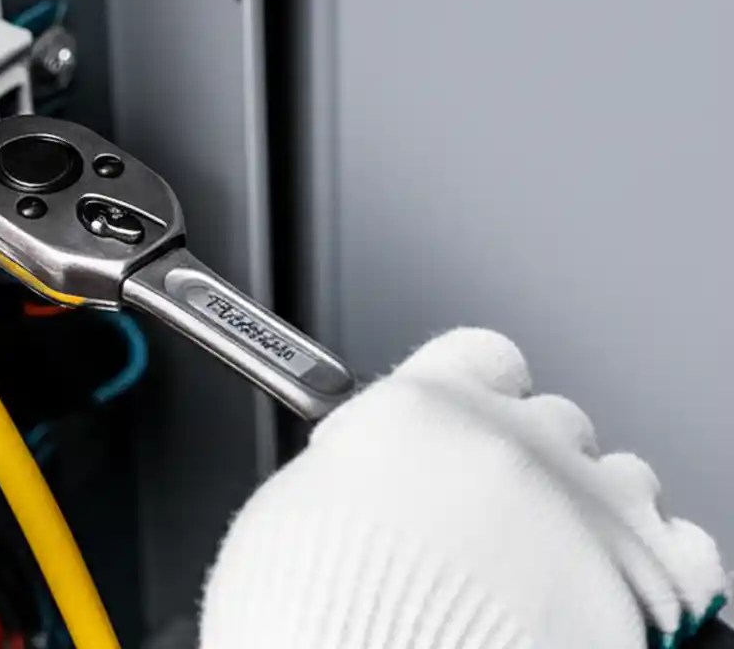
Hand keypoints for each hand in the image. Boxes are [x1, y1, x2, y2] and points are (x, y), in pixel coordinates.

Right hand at [201, 329, 727, 648]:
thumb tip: (369, 450)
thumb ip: (353, 454)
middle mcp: (516, 444)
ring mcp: (592, 510)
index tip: (468, 416)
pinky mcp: (654, 583)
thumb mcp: (290, 508)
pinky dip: (654, 568)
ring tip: (550, 567)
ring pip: (621, 477)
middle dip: (525, 460)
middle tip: (491, 518)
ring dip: (590, 511)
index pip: (482, 357)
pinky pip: (685, 547)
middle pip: (550, 418)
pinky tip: (610, 592)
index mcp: (428, 410)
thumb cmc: (314, 617)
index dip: (473, 391)